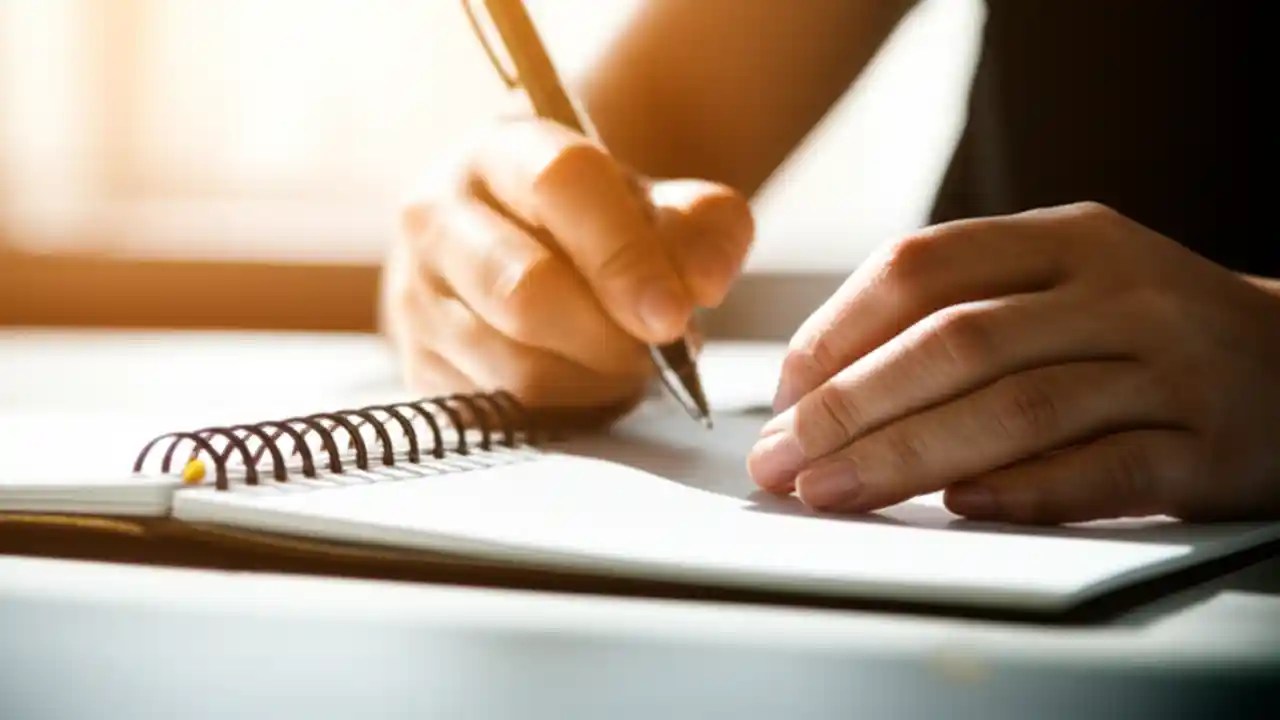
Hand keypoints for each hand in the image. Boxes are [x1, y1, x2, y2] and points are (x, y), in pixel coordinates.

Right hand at [381, 119, 752, 414]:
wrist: (514, 243)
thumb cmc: (594, 224)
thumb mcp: (656, 204)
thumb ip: (703, 229)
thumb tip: (705, 285)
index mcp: (502, 152)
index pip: (561, 188)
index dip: (624, 256)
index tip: (673, 317)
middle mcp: (437, 217)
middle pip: (525, 292)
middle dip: (610, 336)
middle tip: (658, 352)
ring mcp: (415, 297)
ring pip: (514, 367)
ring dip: (593, 382)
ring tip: (625, 364)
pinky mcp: (416, 367)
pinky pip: (500, 413)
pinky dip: (562, 412)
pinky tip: (584, 385)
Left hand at [747, 202, 1279, 522]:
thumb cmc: (1145, 332)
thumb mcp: (1066, 283)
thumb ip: (967, 311)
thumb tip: (822, 386)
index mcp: (1066, 238)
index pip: (922, 267)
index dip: (836, 331)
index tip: (783, 395)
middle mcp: (1117, 291)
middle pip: (955, 343)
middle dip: (850, 407)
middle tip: (782, 461)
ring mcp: (1169, 367)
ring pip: (1017, 409)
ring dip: (907, 456)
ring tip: (830, 492)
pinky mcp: (1210, 447)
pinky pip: (1103, 471)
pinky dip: (1024, 491)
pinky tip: (959, 506)